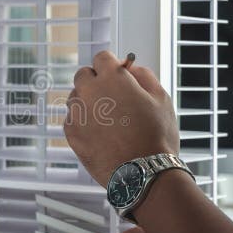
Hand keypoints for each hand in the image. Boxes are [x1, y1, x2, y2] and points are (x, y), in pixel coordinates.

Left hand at [64, 50, 179, 185]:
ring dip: (87, 102)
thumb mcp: (161, 98)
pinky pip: (72, 119)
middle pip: (83, 75)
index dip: (113, 65)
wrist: (142, 174)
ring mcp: (76, 113)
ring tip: (109, 120)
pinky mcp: (70, 133)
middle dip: (96, 81)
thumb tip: (132, 69)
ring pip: (76, 98)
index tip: (119, 75)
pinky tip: (101, 134)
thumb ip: (144, 76)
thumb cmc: (155, 137)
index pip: (102, 57)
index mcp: (111, 78)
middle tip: (113, 97)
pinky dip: (82, 122)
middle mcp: (88, 91)